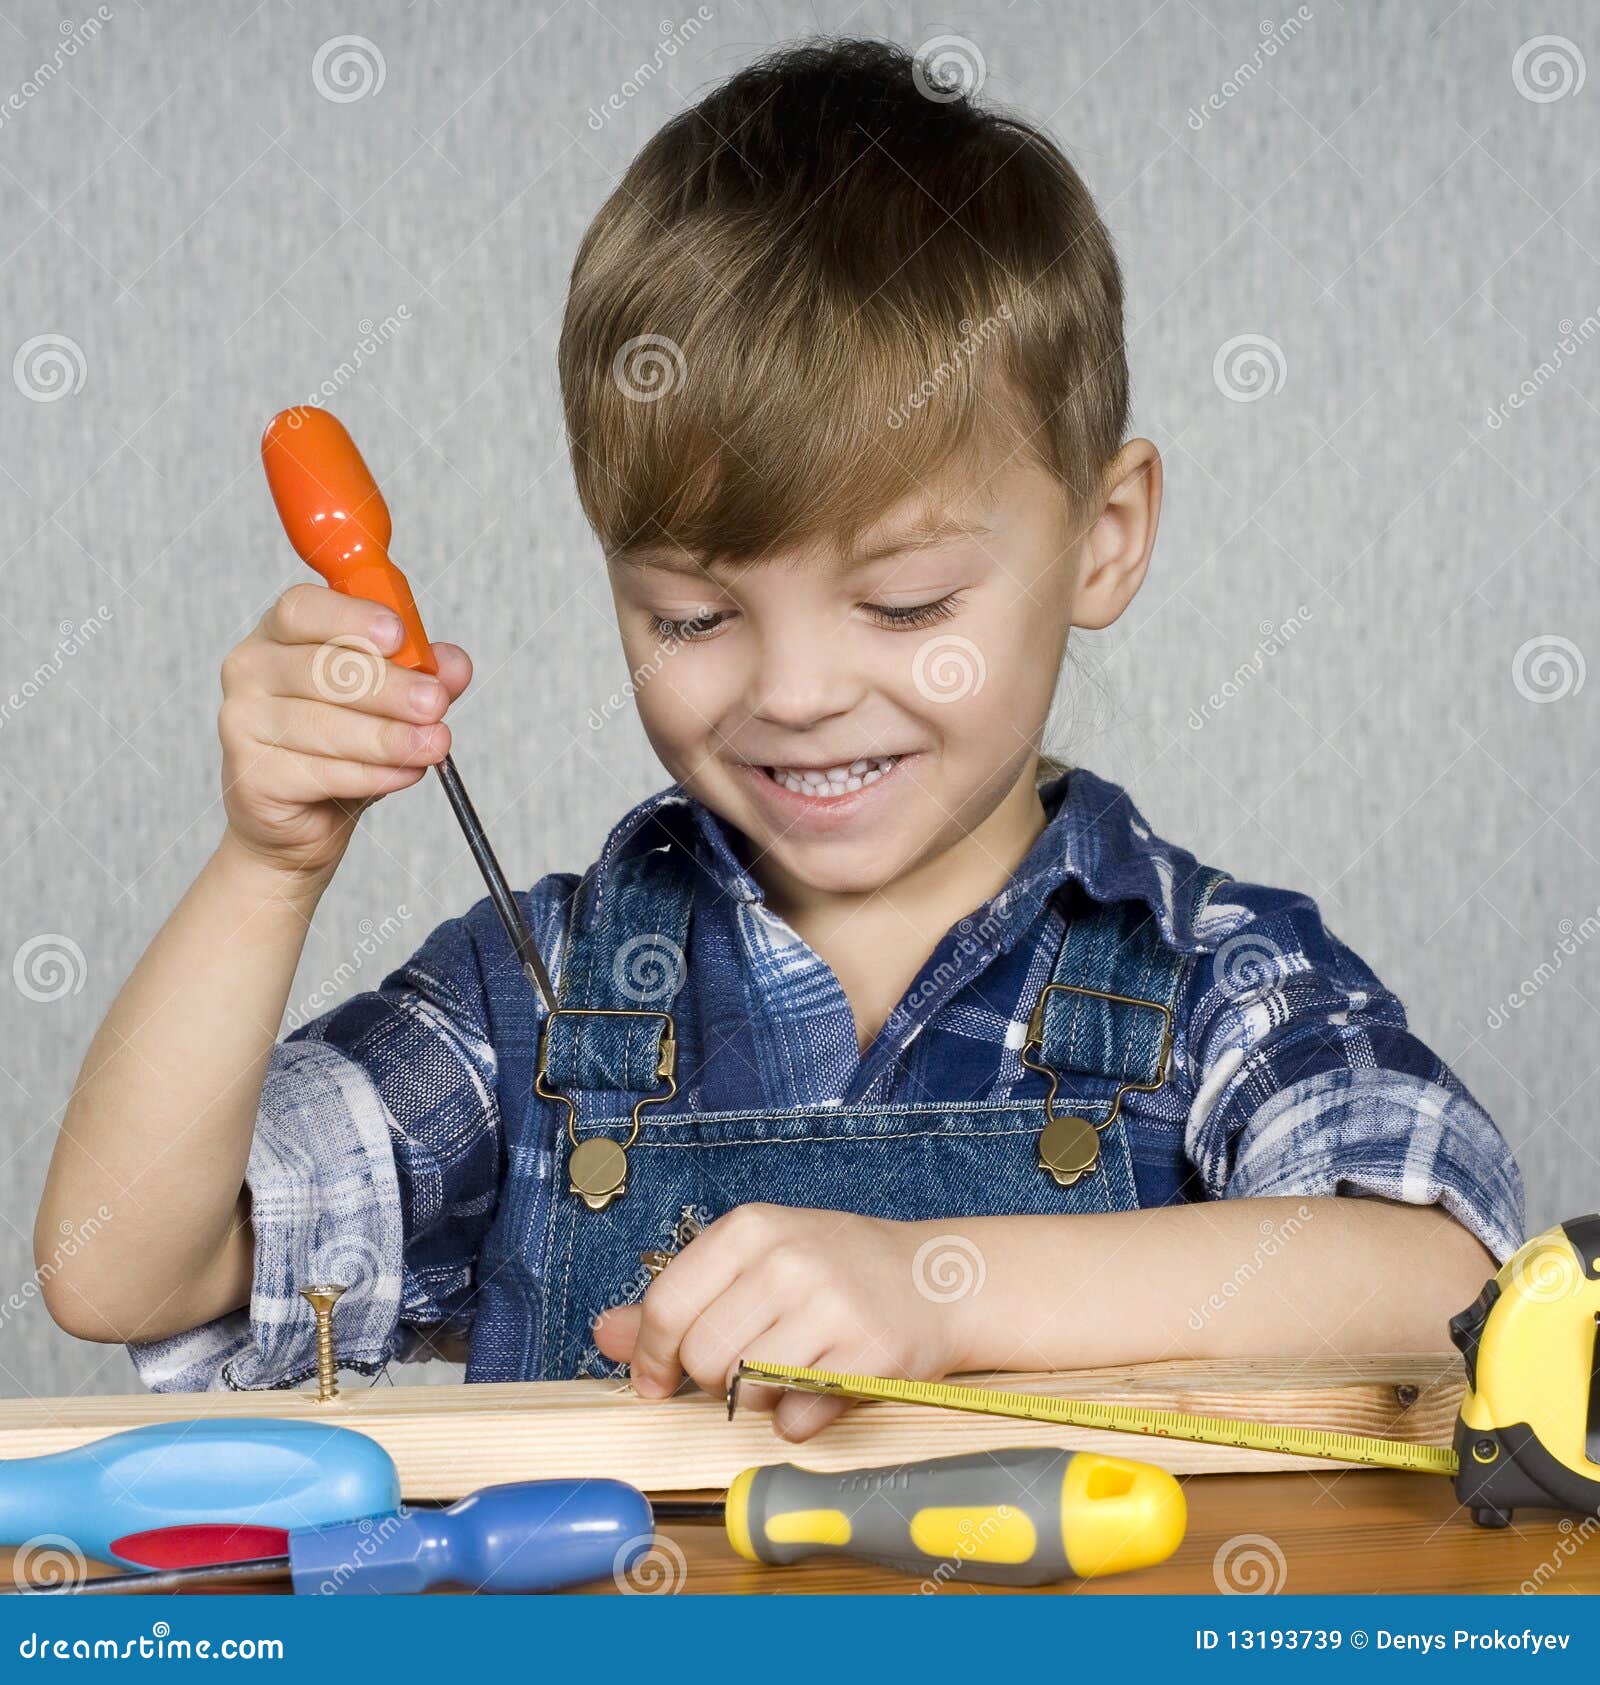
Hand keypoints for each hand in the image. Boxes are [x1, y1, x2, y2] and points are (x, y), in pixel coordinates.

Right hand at [218, 583, 471, 878]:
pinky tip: (404, 773)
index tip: (398, 634)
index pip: (302, 609)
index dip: (350, 618)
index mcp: (280, 634)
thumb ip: (423, 674)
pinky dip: (371, 775)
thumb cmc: (342, 744)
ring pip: (322, 724)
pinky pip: (319, 772)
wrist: (303, 818)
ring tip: (434, 745)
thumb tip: (454, 664)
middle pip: (320, 668)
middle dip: (389, 687)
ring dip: (388, 737)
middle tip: (435, 703)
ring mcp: (242, 722)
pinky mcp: (252, 776)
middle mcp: (251, 669)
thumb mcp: (391, 700)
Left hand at [592, 1203, 973, 1440]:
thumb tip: (603, 1334)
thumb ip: (678, 1299)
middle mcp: (789, 1262)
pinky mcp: (870, 1356)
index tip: (657, 1380)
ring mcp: (832, 1308)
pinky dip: (799, 1418)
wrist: (935, 1278)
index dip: (651, 1357)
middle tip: (743, 1365)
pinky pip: (796, 1420)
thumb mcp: (754, 1261)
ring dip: (757, 1399)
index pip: (666, 1306)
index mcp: (751, 1230)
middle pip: (703, 1357)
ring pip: (745, 1392)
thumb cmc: (833, 1269)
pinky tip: (821, 1384)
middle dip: (712, 1379)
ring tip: (789, 1367)